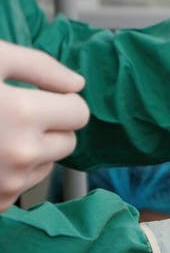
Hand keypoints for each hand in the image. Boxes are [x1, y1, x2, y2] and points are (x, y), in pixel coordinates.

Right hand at [0, 41, 88, 210]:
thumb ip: (39, 65)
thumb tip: (77, 83)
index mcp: (23, 114)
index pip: (79, 112)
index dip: (60, 100)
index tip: (35, 95)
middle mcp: (21, 155)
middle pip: (69, 141)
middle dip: (50, 127)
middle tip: (14, 115)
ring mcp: (7, 185)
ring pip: (47, 164)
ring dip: (31, 150)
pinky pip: (23, 187)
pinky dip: (11, 173)